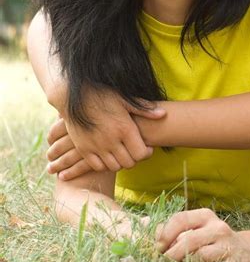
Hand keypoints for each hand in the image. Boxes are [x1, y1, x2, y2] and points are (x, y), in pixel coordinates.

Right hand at [47, 87, 165, 176]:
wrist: (73, 95)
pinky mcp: (84, 149)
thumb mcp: (125, 99)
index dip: (146, 153)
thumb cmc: (102, 94)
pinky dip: (104, 164)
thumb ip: (144, 109)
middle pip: (129, 163)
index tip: (146, 147)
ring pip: (114, 167)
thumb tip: (163, 114)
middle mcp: (111, 140)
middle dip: (134, 158)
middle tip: (134, 150)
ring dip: (120, 162)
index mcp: (124, 128)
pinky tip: (107, 154)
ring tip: (121, 152)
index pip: (141, 154)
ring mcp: (97, 146)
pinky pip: (98, 166)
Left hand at [156, 208, 249, 261]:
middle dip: (172, 254)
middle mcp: (217, 228)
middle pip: (188, 240)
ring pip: (199, 257)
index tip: (158, 247)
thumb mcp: (197, 228)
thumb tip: (153, 231)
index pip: (180, 219)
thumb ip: (176, 228)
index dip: (165, 233)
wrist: (247, 251)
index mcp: (205, 216)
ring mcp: (226, 246)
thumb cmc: (214, 240)